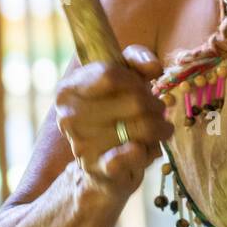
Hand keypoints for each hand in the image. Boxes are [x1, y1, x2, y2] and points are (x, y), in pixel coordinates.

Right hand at [55, 44, 172, 200]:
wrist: (106, 156)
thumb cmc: (117, 106)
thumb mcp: (125, 72)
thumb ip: (138, 58)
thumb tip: (154, 68)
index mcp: (68, 90)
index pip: (111, 74)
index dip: (136, 80)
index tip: (143, 87)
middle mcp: (68, 117)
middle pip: (135, 102)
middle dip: (156, 106)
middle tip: (158, 111)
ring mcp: (81, 144)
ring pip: (143, 128)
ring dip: (158, 129)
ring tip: (154, 130)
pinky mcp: (97, 168)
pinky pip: (126, 158)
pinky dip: (144, 152)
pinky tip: (146, 148)